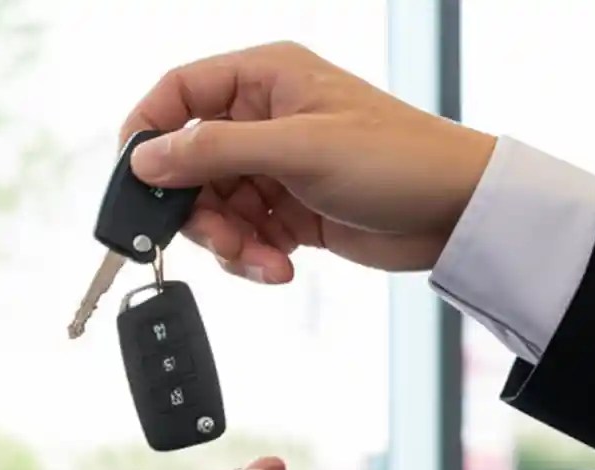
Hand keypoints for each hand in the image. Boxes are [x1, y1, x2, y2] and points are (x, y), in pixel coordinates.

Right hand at [121, 41, 496, 283]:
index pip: (179, 92)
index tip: (136, 181)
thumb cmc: (397, 158)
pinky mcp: (288, 209)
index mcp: (264, 78)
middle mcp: (263, 117)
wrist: (458, 213)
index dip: (149, 132)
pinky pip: (243, 234)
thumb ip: (213, 152)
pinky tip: (279, 266)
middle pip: (189, 163)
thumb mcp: (297, 149)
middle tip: (219, 239)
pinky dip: (252, 256)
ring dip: (229, 241)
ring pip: (213, 207)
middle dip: (197, 210)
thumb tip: (145, 159)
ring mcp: (274, 165)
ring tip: (261, 259)